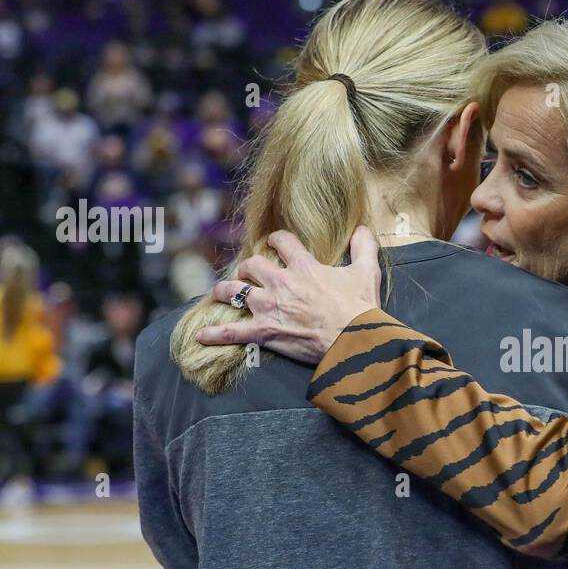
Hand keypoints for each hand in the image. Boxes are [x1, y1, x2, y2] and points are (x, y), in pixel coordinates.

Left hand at [196, 226, 381, 364]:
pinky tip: (200, 336)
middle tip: (249, 273)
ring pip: (235, 292)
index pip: (282, 242)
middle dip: (248, 267)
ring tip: (221, 291)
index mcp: (304, 267)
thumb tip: (363, 228)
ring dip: (225, 290)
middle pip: (252, 265)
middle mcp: (281, 283)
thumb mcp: (367, 272)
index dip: (277, 239)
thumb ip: (364, 247)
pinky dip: (215, 334)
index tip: (275, 242)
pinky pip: (232, 332)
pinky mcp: (264, 332)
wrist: (354, 340)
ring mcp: (269, 307)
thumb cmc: (360, 308)